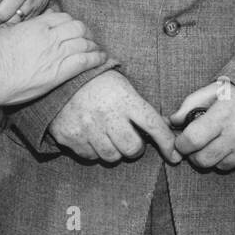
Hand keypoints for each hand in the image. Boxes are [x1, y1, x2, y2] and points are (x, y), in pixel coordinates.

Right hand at [0, 10, 106, 105]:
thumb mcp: (8, 32)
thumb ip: (23, 26)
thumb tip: (32, 22)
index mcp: (37, 24)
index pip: (63, 17)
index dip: (72, 23)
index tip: (75, 29)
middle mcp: (50, 35)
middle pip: (78, 27)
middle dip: (86, 32)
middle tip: (89, 39)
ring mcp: (56, 52)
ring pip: (85, 42)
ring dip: (94, 45)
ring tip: (98, 50)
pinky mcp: (59, 71)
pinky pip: (86, 60)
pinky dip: (97, 58)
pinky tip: (103, 59)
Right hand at [47, 70, 180, 164]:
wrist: (60, 77)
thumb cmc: (98, 82)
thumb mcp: (122, 86)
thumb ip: (140, 108)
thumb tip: (164, 130)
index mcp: (125, 98)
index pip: (154, 125)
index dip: (167, 143)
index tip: (174, 155)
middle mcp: (107, 114)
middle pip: (132, 149)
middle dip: (134, 148)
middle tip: (129, 138)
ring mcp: (87, 127)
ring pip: (112, 157)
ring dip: (114, 150)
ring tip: (107, 135)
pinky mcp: (70, 137)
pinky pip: (90, 156)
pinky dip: (94, 150)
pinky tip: (90, 135)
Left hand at [169, 80, 234, 172]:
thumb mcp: (218, 88)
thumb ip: (191, 103)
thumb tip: (172, 121)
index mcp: (224, 113)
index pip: (190, 141)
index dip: (181, 143)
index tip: (183, 139)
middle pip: (202, 161)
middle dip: (196, 153)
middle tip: (201, 141)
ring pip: (219, 166)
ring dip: (217, 156)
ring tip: (226, 137)